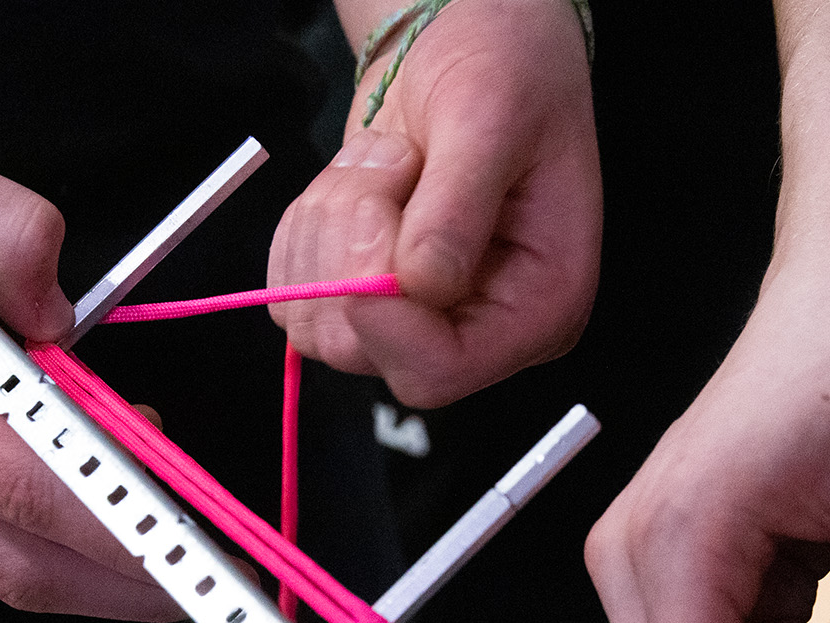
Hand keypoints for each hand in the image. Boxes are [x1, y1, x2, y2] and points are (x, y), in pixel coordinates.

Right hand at [0, 13, 172, 620]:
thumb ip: (12, 231)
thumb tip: (68, 316)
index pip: (25, 488)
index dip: (121, 531)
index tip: (193, 547)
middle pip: (13, 564)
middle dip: (122, 587)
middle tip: (203, 581)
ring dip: (76, 572)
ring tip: (154, 548)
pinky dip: (18, 542)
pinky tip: (65, 509)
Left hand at [268, 0, 599, 406]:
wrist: (472, 45)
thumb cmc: (508, 71)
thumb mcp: (491, 120)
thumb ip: (457, 208)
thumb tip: (419, 284)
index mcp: (537, 308)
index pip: (440, 371)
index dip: (385, 319)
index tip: (372, 226)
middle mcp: (476, 329)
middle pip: (365, 351)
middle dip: (353, 250)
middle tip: (392, 169)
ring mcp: (415, 318)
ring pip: (318, 322)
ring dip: (329, 228)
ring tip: (383, 166)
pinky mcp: (362, 296)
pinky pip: (292, 292)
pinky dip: (304, 230)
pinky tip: (356, 183)